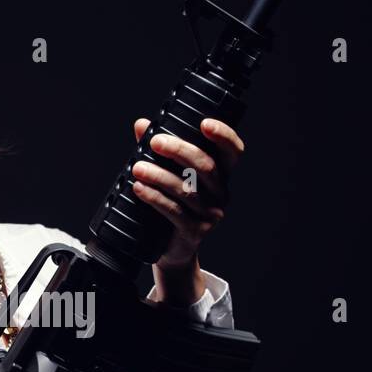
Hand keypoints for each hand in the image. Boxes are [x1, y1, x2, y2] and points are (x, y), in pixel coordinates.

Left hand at [130, 116, 243, 273]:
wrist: (172, 248)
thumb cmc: (173, 204)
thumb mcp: (168, 174)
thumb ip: (158, 149)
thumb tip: (142, 124)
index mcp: (220, 175)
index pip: (233, 152)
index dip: (224, 136)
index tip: (205, 123)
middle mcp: (221, 193)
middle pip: (206, 166)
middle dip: (179, 150)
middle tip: (155, 142)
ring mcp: (210, 214)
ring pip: (187, 190)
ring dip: (160, 176)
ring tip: (138, 168)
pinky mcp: (195, 231)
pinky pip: (174, 211)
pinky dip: (155, 198)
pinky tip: (139, 189)